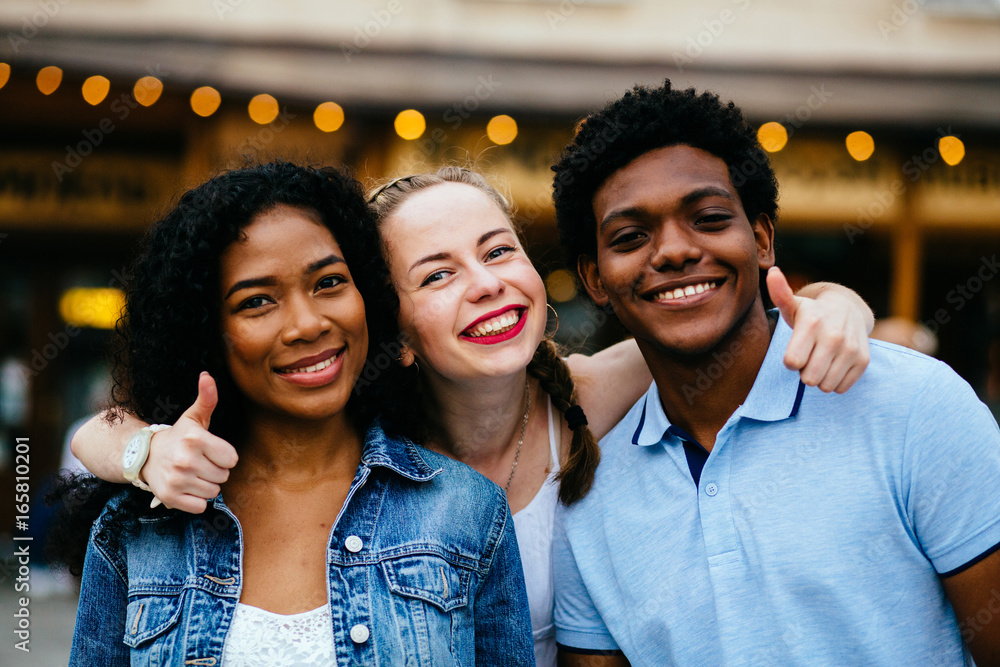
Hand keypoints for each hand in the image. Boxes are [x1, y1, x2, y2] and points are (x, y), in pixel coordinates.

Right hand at [141, 372, 238, 512]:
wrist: (146, 456)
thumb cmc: (179, 436)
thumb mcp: (194, 417)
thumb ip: (207, 398)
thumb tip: (207, 376)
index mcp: (195, 439)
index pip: (232, 459)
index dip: (224, 456)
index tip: (211, 451)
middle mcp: (185, 460)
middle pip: (224, 476)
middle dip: (215, 470)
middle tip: (200, 463)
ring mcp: (177, 480)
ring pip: (213, 492)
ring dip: (206, 485)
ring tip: (192, 474)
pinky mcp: (170, 498)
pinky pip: (200, 507)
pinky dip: (196, 501)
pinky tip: (187, 487)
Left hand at [768, 266, 869, 392]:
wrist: (848, 309)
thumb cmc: (811, 312)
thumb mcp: (794, 304)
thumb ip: (779, 294)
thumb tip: (772, 272)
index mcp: (812, 323)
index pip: (792, 362)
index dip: (790, 361)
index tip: (795, 351)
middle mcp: (833, 336)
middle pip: (808, 378)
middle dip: (804, 372)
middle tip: (809, 357)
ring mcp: (851, 349)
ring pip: (825, 386)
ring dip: (819, 378)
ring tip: (821, 361)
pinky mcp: (863, 360)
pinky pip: (841, 388)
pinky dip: (835, 382)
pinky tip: (834, 365)